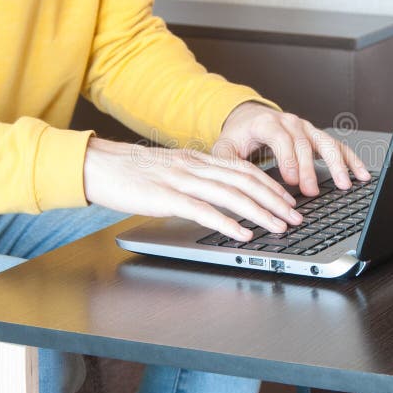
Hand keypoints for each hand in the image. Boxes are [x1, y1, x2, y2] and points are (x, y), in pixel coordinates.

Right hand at [82, 137, 302, 240]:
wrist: (97, 165)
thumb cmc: (131, 172)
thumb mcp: (171, 169)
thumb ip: (195, 178)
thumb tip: (217, 195)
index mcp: (198, 159)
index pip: (244, 168)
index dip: (270, 184)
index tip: (288, 199)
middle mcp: (195, 166)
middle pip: (245, 181)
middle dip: (275, 200)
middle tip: (295, 217)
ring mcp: (181, 180)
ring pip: (231, 195)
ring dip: (260, 213)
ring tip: (278, 227)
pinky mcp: (165, 197)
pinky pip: (202, 210)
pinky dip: (226, 223)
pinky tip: (242, 234)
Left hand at [214, 102, 370, 196]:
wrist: (249, 117)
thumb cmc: (238, 135)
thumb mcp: (225, 146)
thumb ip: (228, 161)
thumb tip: (234, 180)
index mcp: (266, 122)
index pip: (280, 138)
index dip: (287, 158)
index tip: (291, 180)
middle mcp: (290, 122)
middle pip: (304, 144)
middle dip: (309, 170)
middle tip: (311, 191)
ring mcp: (306, 128)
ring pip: (325, 143)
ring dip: (337, 164)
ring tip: (345, 184)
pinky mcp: (316, 136)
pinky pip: (336, 146)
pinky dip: (350, 159)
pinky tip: (361, 174)